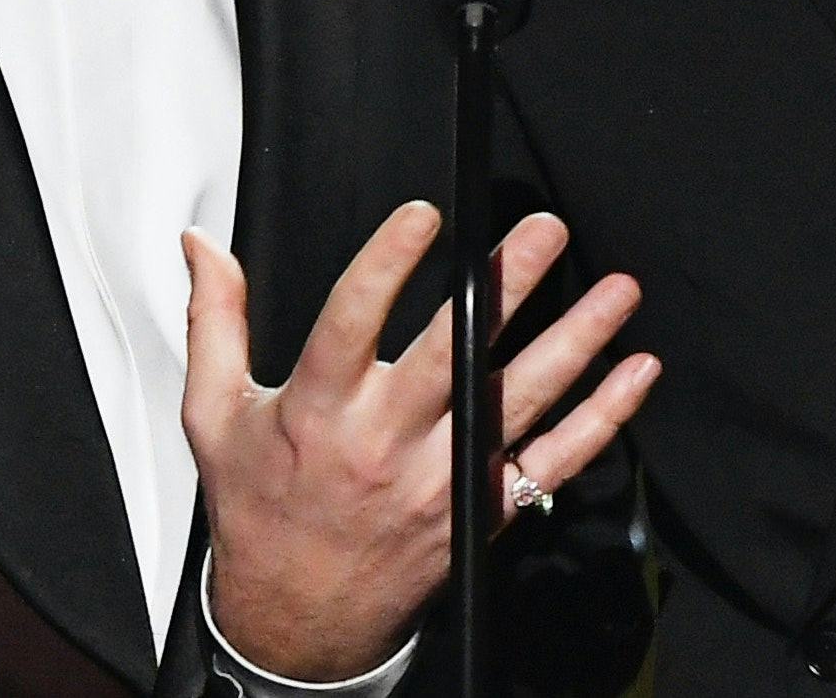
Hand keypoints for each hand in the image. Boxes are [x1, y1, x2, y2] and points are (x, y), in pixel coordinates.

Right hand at [182, 202, 661, 682]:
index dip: (387, 266)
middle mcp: (384, 445)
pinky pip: (553, 463)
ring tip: (616, 289)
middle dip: (504, 289)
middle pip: (453, 356)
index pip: (352, 324)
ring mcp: (440, 481)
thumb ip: (214, 322)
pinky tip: (636, 372)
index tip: (424, 215)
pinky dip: (602, 419)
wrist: (295, 621)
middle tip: (543, 232)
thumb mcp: (213, 415)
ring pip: (519, 404)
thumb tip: (200, 244)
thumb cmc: (260, 508)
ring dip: (575, 343)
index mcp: (316, 411)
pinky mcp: (480, 511)